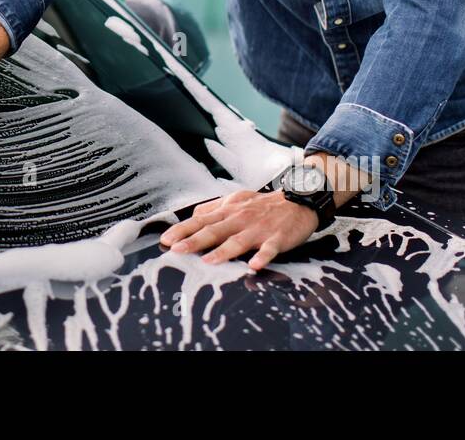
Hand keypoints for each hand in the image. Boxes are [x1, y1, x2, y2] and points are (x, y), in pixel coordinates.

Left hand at [158, 190, 321, 273]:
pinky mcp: (277, 238)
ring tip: (208, 260)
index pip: (200, 220)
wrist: (298, 199)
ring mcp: (259, 229)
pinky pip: (269, 249)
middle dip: (194, 241)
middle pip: (214, 230)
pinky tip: (254, 265)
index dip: (182, 230)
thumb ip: (214, 208)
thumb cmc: (263, 204)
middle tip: (177, 250)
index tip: (166, 239)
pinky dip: (262, 257)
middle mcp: (240, 218)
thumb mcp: (236, 200)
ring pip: (238, 240)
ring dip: (223, 251)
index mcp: (229, 210)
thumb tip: (193, 215)